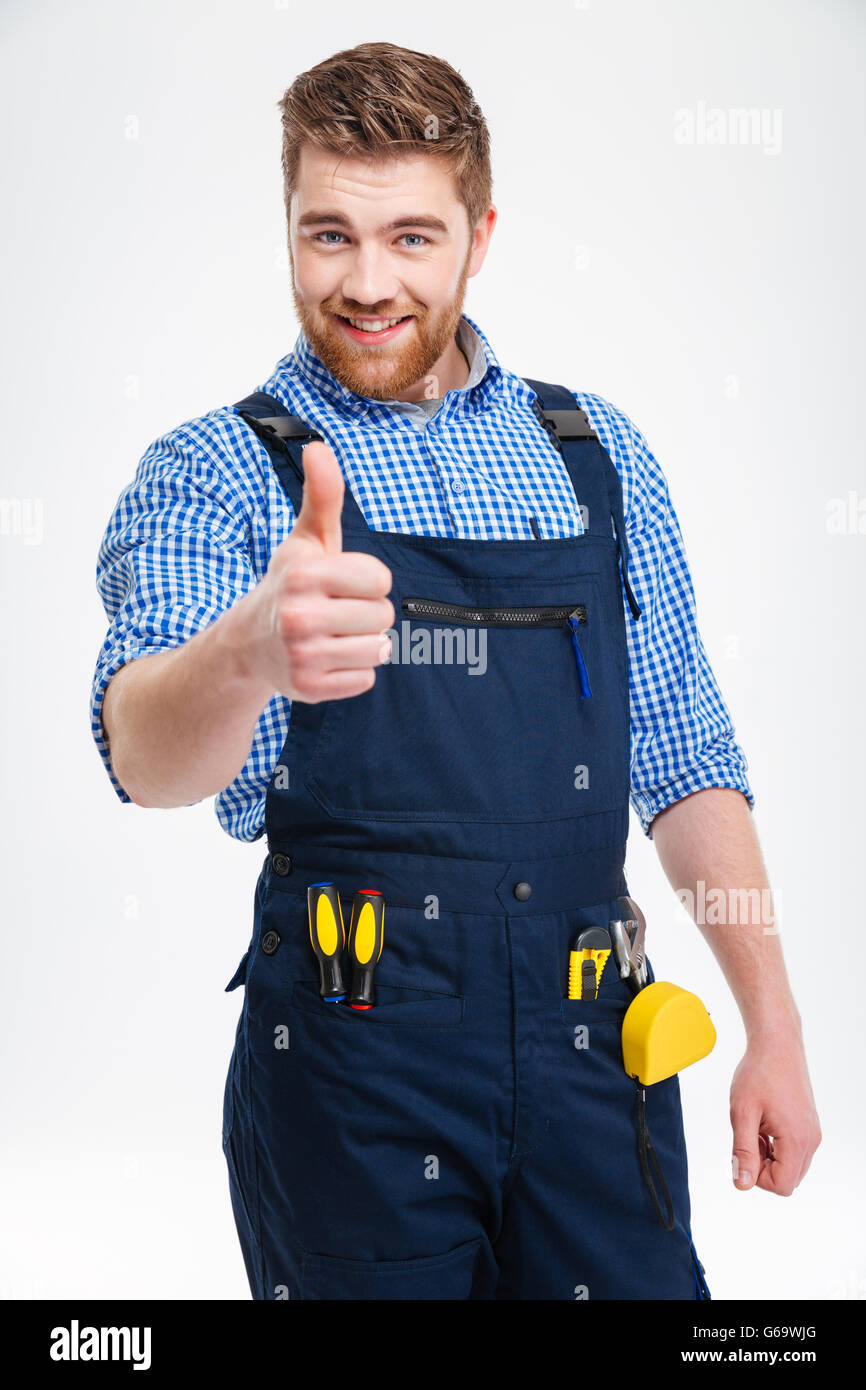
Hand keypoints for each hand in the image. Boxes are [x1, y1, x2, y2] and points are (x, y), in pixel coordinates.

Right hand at [244, 440, 394, 701]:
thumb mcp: (306, 539)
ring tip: (335, 635)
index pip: (380, 580)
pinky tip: (328, 659)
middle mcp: (298, 617)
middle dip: (367, 613)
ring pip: (378, 650)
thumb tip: (320, 447)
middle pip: (383, 617)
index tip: (343, 583)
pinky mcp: (309, 689)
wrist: (250, 643)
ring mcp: (302, 656)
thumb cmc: (290, 584)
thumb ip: (323, 496)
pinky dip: (354, 671)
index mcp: (302, 576)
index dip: (368, 581)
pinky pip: (366, 680)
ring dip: (364, 643)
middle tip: (336, 612)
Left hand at [730, 1034, 820, 1195]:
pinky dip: (776, 1145)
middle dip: (763, 1166)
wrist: (777, 1044)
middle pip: (788, 1179)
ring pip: (791, 1165)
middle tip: (748, 1135)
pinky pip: (794, 1150)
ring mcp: (812, 1132)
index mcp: (797, 1139)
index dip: (757, 1176)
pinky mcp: (809, 1125)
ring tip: (755, 1126)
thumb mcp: (742, 1113)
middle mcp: (811, 1139)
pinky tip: (763, 1122)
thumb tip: (742, 1183)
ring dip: (768, 1155)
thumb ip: (742, 1152)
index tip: (743, 1150)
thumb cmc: (759, 1072)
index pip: (781, 1185)